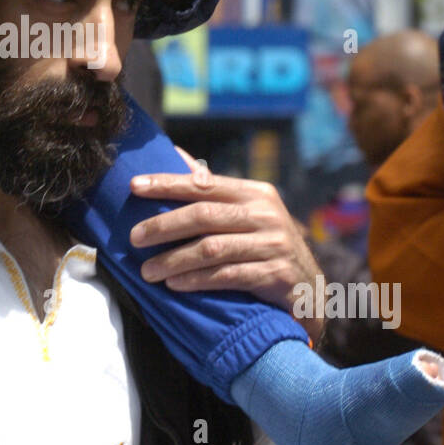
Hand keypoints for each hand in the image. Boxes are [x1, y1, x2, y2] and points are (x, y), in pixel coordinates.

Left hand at [128, 161, 322, 343]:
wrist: (309, 290)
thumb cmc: (265, 246)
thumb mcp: (247, 212)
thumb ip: (213, 189)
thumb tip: (175, 154)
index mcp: (255, 193)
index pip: (204, 184)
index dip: (167, 184)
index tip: (134, 187)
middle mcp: (266, 214)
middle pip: (204, 215)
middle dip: (163, 225)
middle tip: (134, 238)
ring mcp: (273, 244)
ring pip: (212, 248)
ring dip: (173, 260)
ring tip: (147, 271)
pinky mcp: (276, 274)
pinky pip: (228, 275)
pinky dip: (197, 280)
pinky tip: (175, 285)